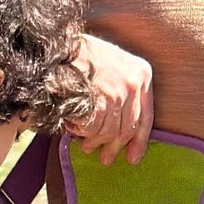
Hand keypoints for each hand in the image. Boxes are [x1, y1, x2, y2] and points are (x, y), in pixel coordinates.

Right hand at [69, 33, 153, 164]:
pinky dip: (81, 132)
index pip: (146, 115)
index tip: (133, 157)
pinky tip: (72, 126)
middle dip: (115, 147)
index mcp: (142, 72)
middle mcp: (134, 82)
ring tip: (83, 142)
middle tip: (105, 159)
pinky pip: (93, 129)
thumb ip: (122, 92)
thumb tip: (122, 130)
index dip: (140, 141)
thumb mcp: (112, 64)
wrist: (56, 44)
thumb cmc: (80, 54)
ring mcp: (118, 93)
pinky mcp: (100, 102)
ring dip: (94, 141)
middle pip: (128, 128)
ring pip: (109, 132)